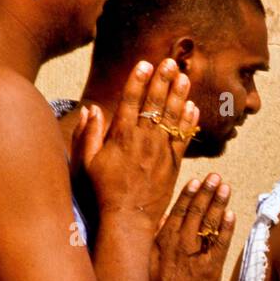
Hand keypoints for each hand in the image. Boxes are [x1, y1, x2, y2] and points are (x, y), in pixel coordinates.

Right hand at [74, 58, 199, 227]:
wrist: (128, 218)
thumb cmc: (103, 191)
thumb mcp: (87, 162)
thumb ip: (88, 134)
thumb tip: (91, 109)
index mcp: (121, 136)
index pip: (131, 101)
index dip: (138, 80)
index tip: (145, 64)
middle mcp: (143, 139)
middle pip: (155, 103)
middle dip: (162, 80)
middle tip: (170, 62)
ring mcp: (160, 151)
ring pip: (172, 117)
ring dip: (178, 95)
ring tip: (184, 77)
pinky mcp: (174, 164)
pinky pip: (183, 138)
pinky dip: (188, 122)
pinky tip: (192, 107)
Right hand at [150, 173, 234, 280]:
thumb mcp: (146, 260)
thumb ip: (154, 238)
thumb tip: (160, 219)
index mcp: (164, 239)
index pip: (179, 210)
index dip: (189, 194)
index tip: (196, 181)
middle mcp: (181, 242)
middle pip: (197, 211)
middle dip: (207, 192)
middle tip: (215, 177)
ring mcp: (197, 254)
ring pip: (210, 223)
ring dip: (219, 203)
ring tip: (225, 187)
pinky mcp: (211, 267)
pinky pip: (221, 243)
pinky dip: (226, 228)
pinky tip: (231, 214)